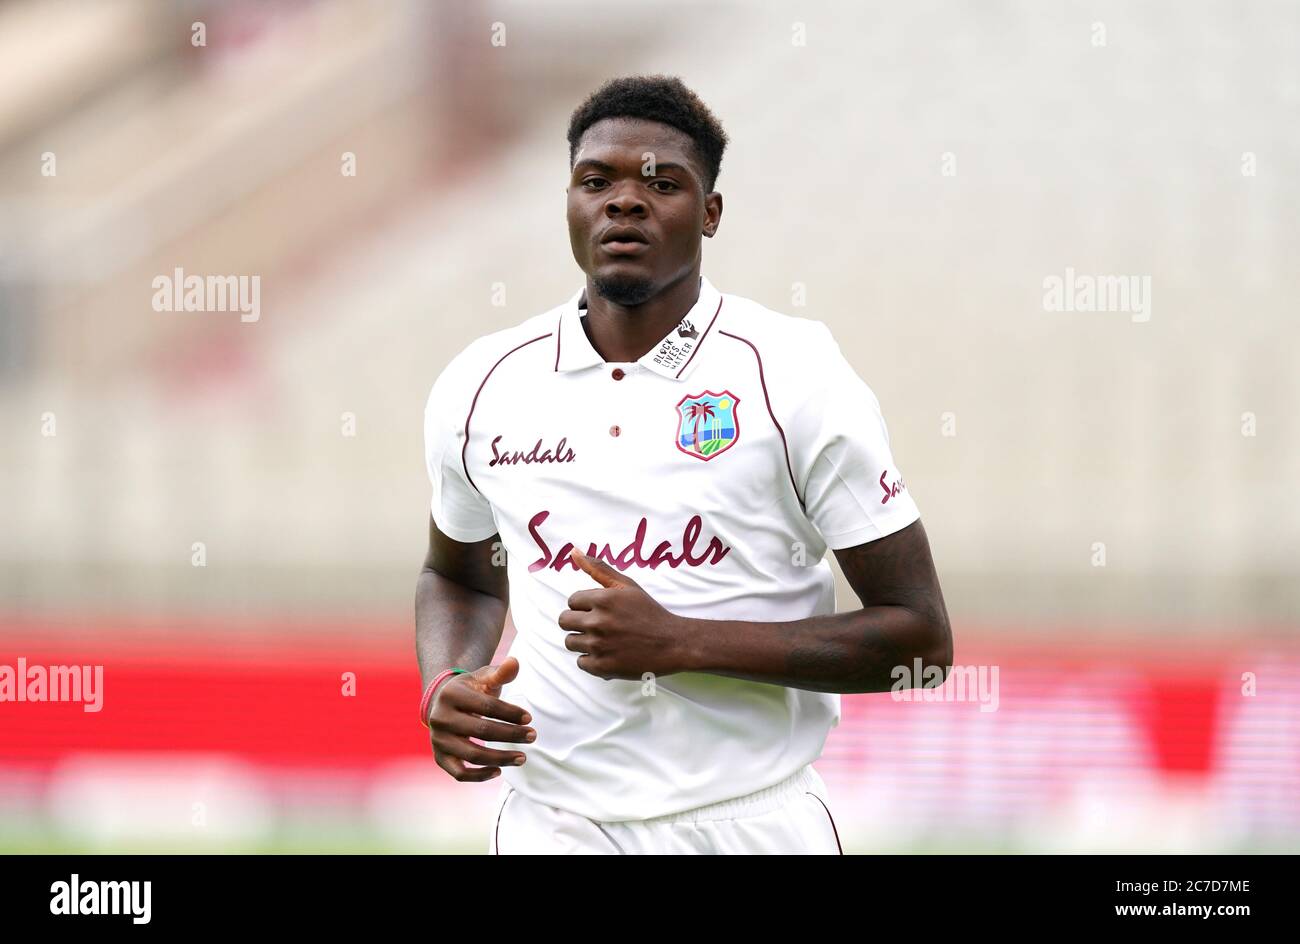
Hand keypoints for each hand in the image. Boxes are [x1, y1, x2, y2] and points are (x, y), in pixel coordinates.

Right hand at [426, 656, 534, 781]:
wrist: (443, 705)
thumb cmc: (471, 690)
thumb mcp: (483, 677)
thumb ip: (500, 672)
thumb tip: (515, 663)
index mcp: (451, 694)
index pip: (486, 706)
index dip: (510, 713)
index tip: (529, 718)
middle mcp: (440, 718)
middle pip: (481, 731)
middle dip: (511, 735)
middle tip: (533, 736)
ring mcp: (438, 740)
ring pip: (472, 755)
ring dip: (501, 759)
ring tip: (522, 757)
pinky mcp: (440, 757)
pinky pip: (459, 773)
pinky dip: (479, 776)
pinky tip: (499, 771)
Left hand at [559, 547, 695, 680]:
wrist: (673, 643)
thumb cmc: (649, 612)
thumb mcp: (627, 586)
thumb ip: (599, 569)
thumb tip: (574, 552)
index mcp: (603, 599)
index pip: (572, 601)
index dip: (585, 606)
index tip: (600, 610)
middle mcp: (598, 621)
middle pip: (564, 621)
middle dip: (578, 622)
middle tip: (597, 625)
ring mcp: (599, 645)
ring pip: (570, 642)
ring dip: (583, 641)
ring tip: (604, 640)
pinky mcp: (603, 667)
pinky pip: (580, 663)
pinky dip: (592, 660)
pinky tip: (607, 654)